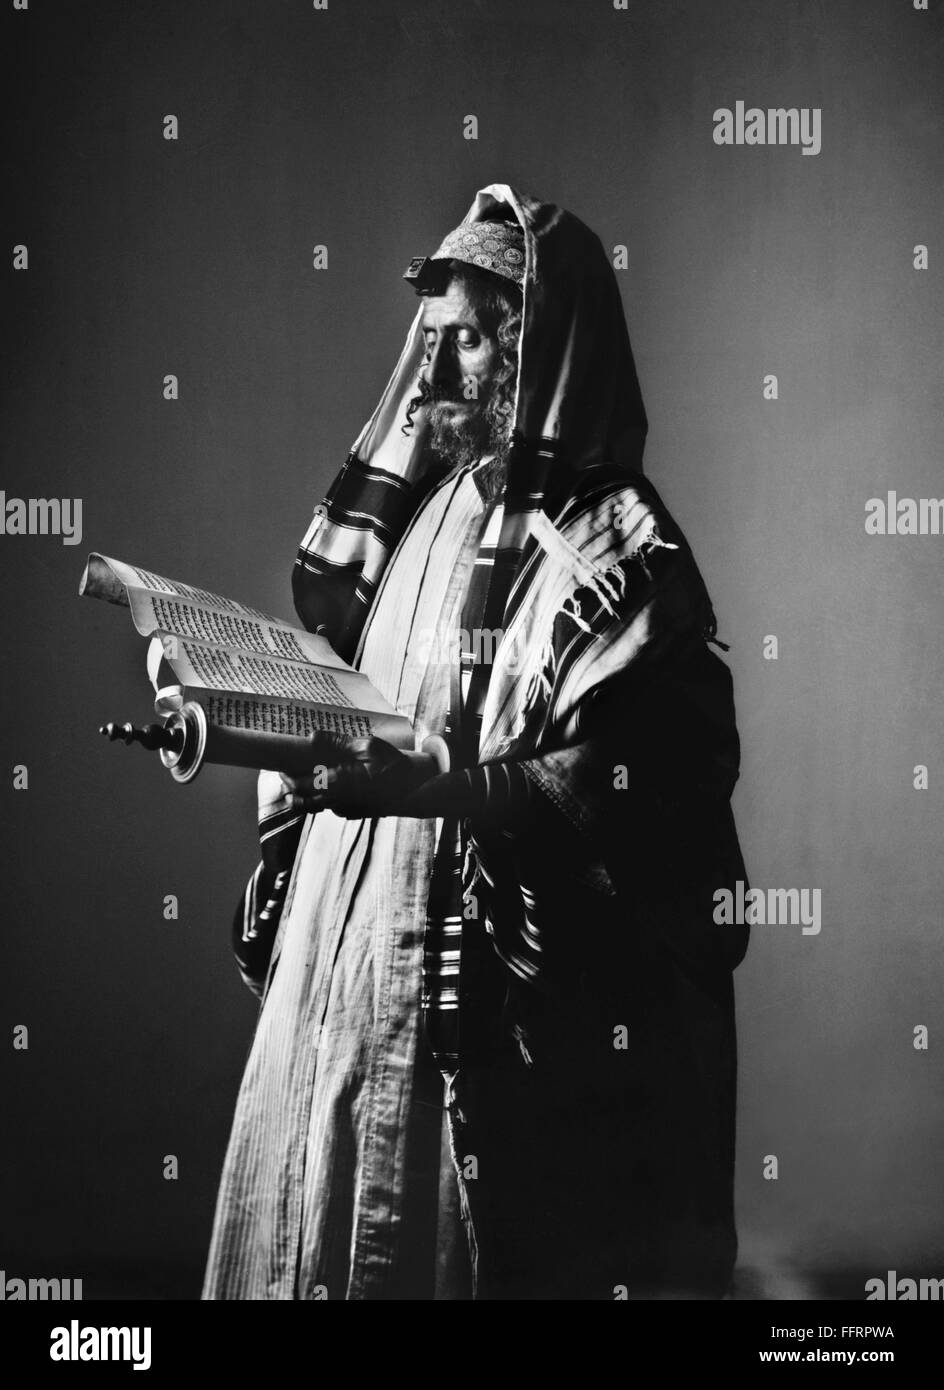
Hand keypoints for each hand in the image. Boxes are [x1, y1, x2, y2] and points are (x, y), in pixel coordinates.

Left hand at [282, 734, 436, 819]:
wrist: (413, 789)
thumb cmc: (391, 765)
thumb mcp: (367, 747)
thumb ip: (337, 743)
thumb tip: (312, 737)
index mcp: (337, 783)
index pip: (300, 784)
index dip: (286, 776)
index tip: (280, 766)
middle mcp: (337, 801)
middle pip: (302, 801)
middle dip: (290, 788)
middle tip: (283, 774)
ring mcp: (344, 810)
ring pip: (314, 807)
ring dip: (302, 796)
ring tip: (296, 783)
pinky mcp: (351, 813)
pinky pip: (329, 807)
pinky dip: (320, 798)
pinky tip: (323, 786)